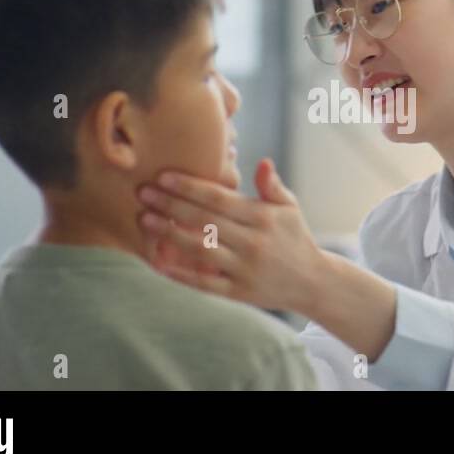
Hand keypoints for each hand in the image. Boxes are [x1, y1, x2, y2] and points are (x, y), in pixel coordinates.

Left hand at [137, 159, 326, 313]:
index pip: (220, 199)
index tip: (163, 176)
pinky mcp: (238, 292)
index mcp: (263, 217)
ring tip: (145, 220)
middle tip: (142, 193)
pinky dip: (180, 273)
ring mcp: (244, 269)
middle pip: (204, 221)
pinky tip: (157, 262)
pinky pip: (204, 283)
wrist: (311, 282)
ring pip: (200, 250)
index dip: (190, 187)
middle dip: (171, 205)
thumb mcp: (289, 207)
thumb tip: (262, 162)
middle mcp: (253, 242)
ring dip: (169, 235)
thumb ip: (272, 185)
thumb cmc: (295, 237)